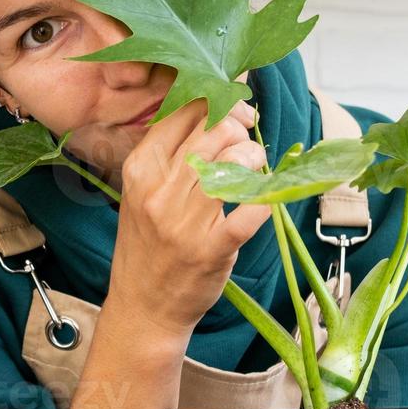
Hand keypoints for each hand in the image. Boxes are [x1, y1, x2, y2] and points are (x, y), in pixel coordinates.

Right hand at [106, 97, 271, 342]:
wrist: (144, 308)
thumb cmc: (148, 246)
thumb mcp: (142, 193)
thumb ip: (170, 154)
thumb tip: (216, 109)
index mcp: (141, 169)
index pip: (185, 111)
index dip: (220, 101)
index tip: (237, 112)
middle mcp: (160, 190)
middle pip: (215, 128)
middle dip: (242, 127)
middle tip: (249, 143)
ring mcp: (185, 221)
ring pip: (237, 160)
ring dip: (256, 159)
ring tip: (255, 171)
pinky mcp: (212, 249)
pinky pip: (253, 208)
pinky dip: (266, 198)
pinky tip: (264, 200)